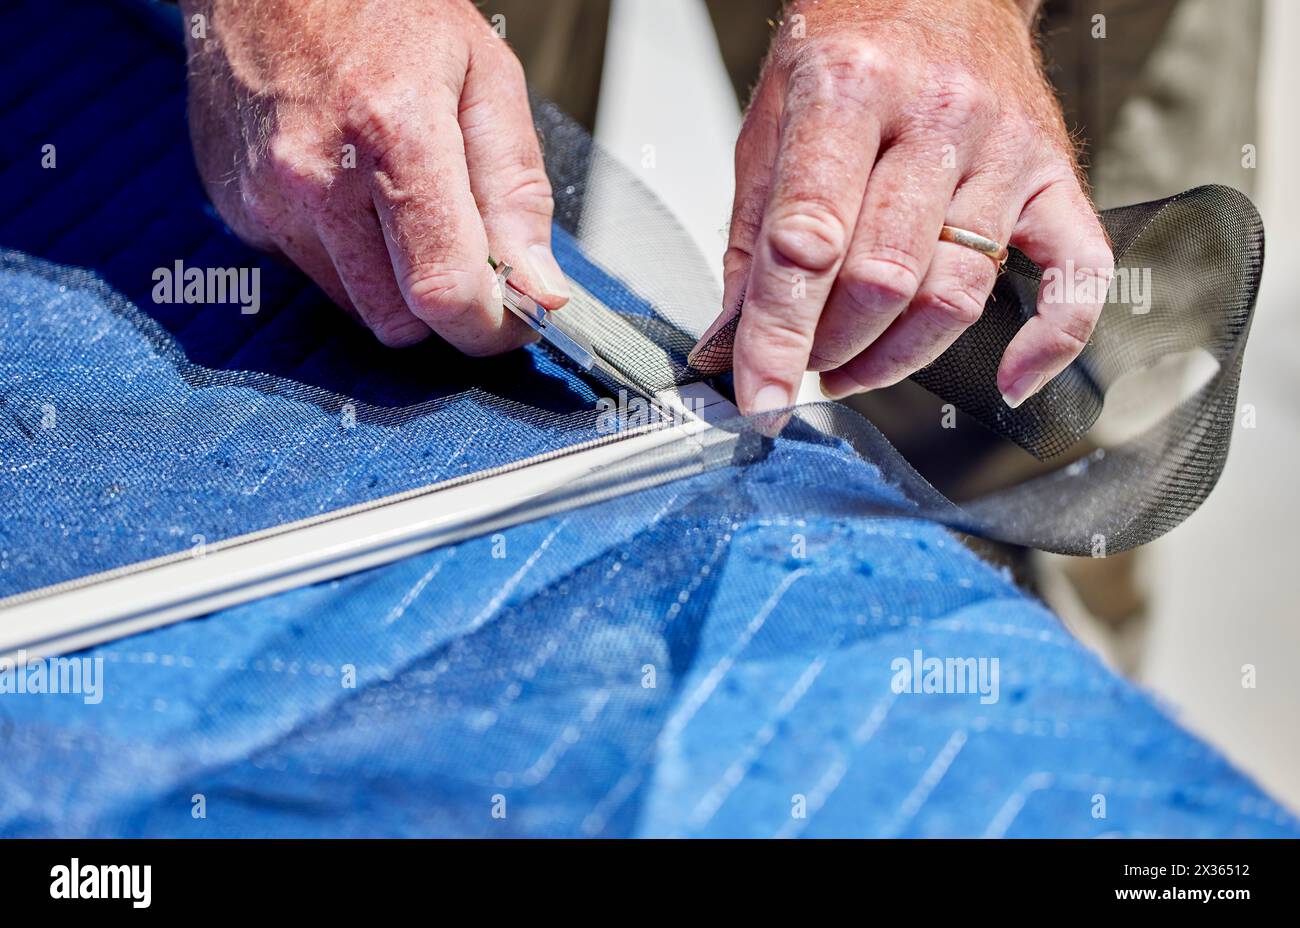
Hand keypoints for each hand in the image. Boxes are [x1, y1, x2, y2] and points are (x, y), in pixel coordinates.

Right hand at [179, 0, 567, 351]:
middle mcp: (318, 177)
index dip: (489, 325)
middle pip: (401, 319)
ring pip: (359, 306)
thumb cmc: (385, 9)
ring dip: (394, 279)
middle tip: (466, 248)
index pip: (444, 291)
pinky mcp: (241, 211)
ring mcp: (269, 199)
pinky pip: (316, 273)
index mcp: (393, 134)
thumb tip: (537, 290)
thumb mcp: (487, 76)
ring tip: (399, 197)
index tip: (512, 317)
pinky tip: (350, 189)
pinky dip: (347, 252)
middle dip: (446, 303)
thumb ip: (517, 192)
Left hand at [694, 0, 1111, 412]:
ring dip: (894, 357)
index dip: (776, 335)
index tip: (760, 398)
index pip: (807, 241)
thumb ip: (750, 238)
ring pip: (955, 293)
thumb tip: (729, 345)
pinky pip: (1077, 276)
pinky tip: (1011, 381)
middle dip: (830, 346)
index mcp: (847, 90)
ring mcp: (1005, 148)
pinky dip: (1050, 343)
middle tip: (801, 364)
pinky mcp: (1054, 176)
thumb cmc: (848, 51)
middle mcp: (937, 115)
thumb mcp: (768, 124)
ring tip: (850, 366)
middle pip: (883, 278)